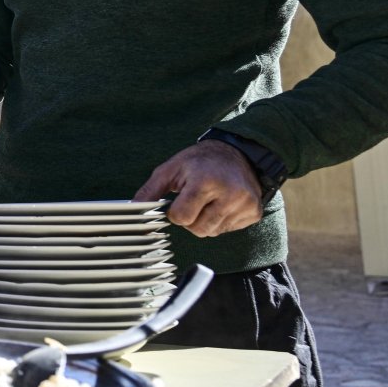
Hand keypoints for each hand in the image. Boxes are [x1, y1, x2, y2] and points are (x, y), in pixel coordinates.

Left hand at [136, 140, 263, 237]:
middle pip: (197, 229)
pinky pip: (228, 230)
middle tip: (194, 199)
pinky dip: (220, 220)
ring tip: (208, 201)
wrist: (236, 154)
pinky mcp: (253, 212)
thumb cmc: (199, 161)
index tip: (179, 199)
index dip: (175, 211)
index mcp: (205, 182)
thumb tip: (133, 208)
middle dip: (190, 218)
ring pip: (212, 232)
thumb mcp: (171, 169)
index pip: (181, 217)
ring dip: (204, 221)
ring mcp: (244, 204)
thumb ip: (150, 190)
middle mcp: (229, 194)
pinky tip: (222, 203)